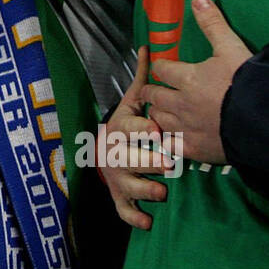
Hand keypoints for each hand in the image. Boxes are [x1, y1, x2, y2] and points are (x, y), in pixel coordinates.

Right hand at [100, 47, 174, 229]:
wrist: (101, 154)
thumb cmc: (125, 125)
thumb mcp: (130, 101)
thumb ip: (142, 79)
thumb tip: (148, 45)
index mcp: (119, 128)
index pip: (128, 127)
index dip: (141, 129)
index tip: (156, 129)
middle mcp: (115, 153)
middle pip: (128, 158)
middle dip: (146, 160)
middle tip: (167, 164)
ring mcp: (116, 177)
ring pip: (128, 185)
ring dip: (144, 190)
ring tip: (162, 192)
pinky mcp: (119, 197)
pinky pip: (123, 211)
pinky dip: (134, 217)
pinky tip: (148, 222)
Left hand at [144, 0, 251, 163]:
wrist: (267, 119)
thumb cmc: (249, 82)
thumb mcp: (231, 48)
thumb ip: (212, 24)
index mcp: (187, 77)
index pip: (161, 68)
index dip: (162, 67)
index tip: (164, 67)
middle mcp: (180, 103)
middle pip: (153, 95)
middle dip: (153, 91)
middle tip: (157, 89)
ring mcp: (186, 127)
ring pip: (158, 118)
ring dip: (159, 113)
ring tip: (165, 111)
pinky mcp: (195, 149)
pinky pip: (171, 144)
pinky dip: (169, 139)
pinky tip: (174, 136)